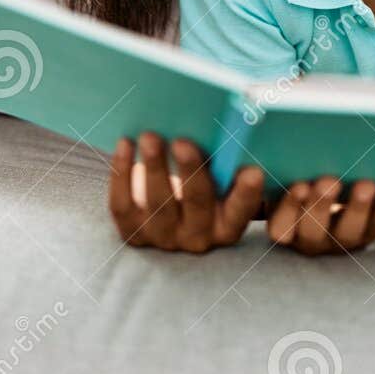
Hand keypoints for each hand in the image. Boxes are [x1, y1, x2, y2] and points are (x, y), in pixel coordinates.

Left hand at [108, 133, 263, 252]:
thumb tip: (238, 139)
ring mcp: (163, 237)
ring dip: (154, 167)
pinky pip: (123, 205)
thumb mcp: (225, 182)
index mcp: (227, 225)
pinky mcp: (134, 231)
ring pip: (158, 204)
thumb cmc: (205, 186)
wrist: (168, 210)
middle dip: (191, 171)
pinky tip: (125, 144)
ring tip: (150, 136)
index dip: (246, 195)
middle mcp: (198, 237)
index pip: (240, 212)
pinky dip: (122, 173)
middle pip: (197, 203)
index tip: (252, 171)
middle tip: (183, 142)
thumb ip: (235, 167)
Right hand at [266, 177, 374, 255]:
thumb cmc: (297, 179)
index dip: (287, 206)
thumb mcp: (283, 179)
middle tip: (328, 182)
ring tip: (365, 185)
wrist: (323, 199)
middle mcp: (308, 240)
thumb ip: (283, 168)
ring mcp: (338, 242)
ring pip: (348, 232)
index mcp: (283, 228)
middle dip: (321, 205)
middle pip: (313, 230)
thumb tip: (274, 132)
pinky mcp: (365, 236)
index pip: (280, 224)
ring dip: (357, 208)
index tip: (295, 183)